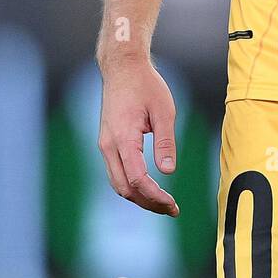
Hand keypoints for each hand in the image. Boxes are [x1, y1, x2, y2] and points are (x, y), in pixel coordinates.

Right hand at [97, 55, 179, 215]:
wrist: (122, 68)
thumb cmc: (145, 85)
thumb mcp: (164, 110)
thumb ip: (165, 141)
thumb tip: (168, 171)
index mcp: (122, 138)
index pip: (136, 179)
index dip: (154, 196)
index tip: (172, 204)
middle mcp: (108, 146)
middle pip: (124, 188)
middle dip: (148, 203)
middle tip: (172, 209)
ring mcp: (105, 145)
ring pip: (118, 184)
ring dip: (140, 197)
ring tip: (164, 203)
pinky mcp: (108, 143)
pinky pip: (117, 173)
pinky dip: (133, 186)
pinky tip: (150, 188)